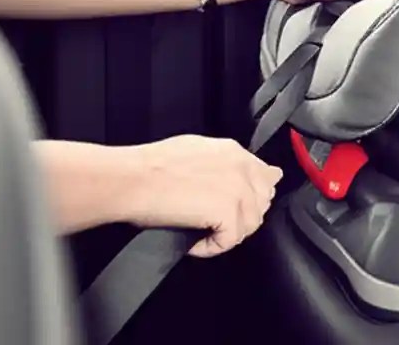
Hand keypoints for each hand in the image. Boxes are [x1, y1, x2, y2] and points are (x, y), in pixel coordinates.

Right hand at [120, 135, 283, 257]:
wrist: (133, 179)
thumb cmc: (151, 166)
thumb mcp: (197, 150)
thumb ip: (223, 162)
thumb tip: (236, 174)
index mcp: (235, 153)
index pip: (265, 178)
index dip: (253, 197)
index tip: (236, 208)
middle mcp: (243, 169)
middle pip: (261, 203)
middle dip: (242, 217)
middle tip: (214, 225)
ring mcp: (239, 190)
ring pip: (249, 225)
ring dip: (226, 234)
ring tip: (201, 234)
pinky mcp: (228, 212)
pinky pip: (230, 241)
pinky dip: (211, 248)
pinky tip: (194, 244)